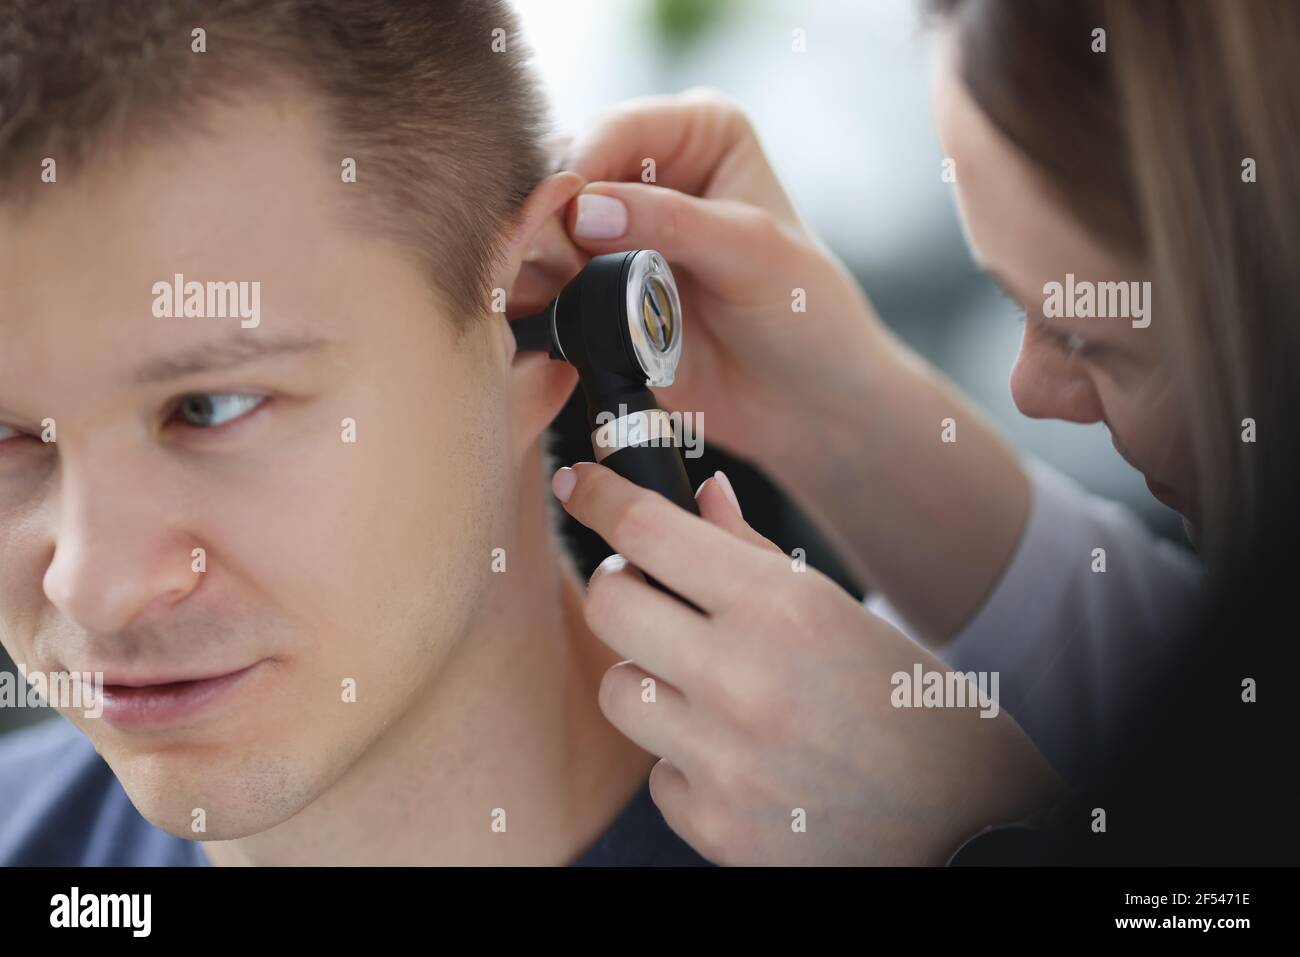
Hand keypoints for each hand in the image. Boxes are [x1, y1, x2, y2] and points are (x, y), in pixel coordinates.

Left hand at [551, 461, 1063, 864]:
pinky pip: (657, 773)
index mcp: (783, 608)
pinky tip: (740, 758)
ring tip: (708, 686)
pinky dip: (685, 759)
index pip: (648, 530)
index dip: (601, 497)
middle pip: (607, 604)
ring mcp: (723, 761)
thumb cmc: (921, 713)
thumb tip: (702, 499)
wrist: (974, 833)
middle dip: (620, 588)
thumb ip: (757, 555)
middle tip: (650, 592)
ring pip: (619, 690)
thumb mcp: (846, 614)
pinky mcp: (715, 828)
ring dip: (649, 677)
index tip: (582, 486)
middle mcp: (742, 680)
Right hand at [558, 89, 901, 472]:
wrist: (805, 402)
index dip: (582, 168)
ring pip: (540, 230)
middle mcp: (648, 172)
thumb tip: (583, 209)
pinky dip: (538, 301)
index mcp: (696, 132)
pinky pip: (542, 284)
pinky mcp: (596, 289)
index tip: (570, 217)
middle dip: (553, 219)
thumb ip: (670, 223)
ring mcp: (616, 234)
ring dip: (538, 263)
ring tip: (568, 298)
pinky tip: (556, 321)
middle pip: (563, 176)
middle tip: (567, 268)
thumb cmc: (805, 314)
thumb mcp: (750, 254)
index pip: (613, 130)